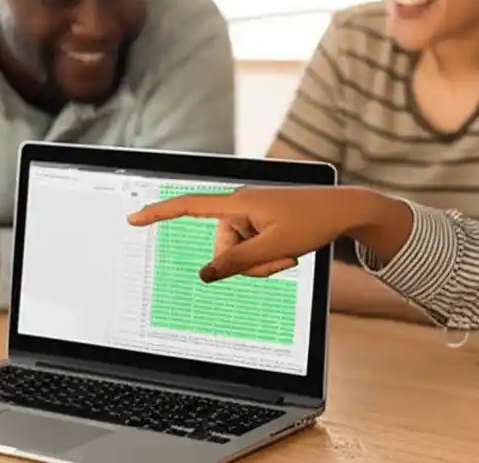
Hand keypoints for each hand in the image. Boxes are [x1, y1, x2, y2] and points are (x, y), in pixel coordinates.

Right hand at [127, 186, 412, 282]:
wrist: (344, 210)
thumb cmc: (312, 221)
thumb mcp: (274, 249)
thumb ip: (237, 263)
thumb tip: (206, 274)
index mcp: (238, 204)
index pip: (189, 206)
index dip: (159, 214)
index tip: (134, 218)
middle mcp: (240, 207)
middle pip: (223, 249)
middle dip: (249, 264)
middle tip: (282, 259)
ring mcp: (251, 216)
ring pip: (239, 255)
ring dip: (262, 263)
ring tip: (289, 252)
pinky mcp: (261, 223)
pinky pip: (252, 250)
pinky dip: (268, 257)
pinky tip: (289, 250)